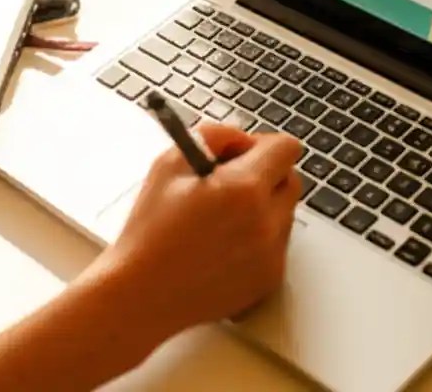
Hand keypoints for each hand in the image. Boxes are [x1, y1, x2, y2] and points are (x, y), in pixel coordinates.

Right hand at [85, 123, 302, 340]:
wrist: (141, 293)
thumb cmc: (149, 231)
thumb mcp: (169, 165)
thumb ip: (212, 136)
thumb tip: (239, 138)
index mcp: (244, 188)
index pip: (286, 148)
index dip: (262, 144)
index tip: (241, 153)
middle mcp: (267, 222)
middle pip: (291, 180)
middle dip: (266, 175)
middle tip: (228, 183)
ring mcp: (271, 255)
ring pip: (284, 214)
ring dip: (262, 207)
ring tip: (218, 220)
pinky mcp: (268, 280)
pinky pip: (276, 246)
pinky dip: (257, 239)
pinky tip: (221, 246)